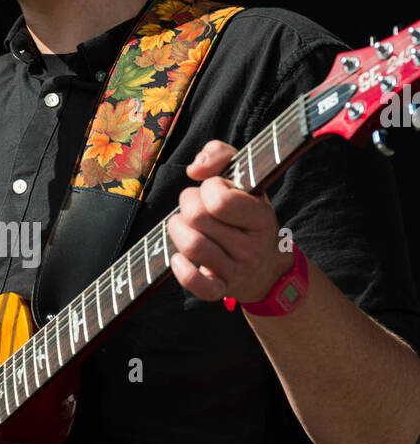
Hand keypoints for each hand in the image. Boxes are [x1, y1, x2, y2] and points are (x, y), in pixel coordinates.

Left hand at [167, 141, 288, 303]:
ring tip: (182, 224)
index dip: (208, 187)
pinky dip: (182, 270)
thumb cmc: (247, 214)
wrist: (266, 268)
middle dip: (187, 204)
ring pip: (192, 246)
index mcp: (262, 217)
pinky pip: (197, 285)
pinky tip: (179, 258)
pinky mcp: (221, 289)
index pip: (221, 200)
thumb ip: (221, 154)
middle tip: (193, 205)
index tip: (213, 189)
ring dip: (177, 229)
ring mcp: (237, 270)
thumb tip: (195, 169)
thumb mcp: (245, 177)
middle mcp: (252, 246)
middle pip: (198, 218)